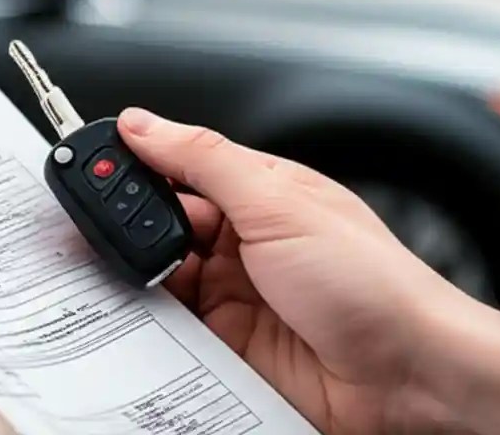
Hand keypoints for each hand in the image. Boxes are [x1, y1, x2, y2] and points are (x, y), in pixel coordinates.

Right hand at [119, 108, 480, 433]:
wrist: (411, 374)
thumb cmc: (374, 283)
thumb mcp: (279, 202)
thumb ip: (204, 159)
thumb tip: (144, 124)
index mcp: (262, 193)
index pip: (180, 169)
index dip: (135, 167)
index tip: (87, 165)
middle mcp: (246, 242)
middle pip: (162, 225)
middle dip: (128, 226)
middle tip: (92, 226)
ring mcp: (237, 296)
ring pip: (160, 279)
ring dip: (136, 276)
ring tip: (117, 273)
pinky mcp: (229, 347)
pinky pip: (172, 332)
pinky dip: (149, 325)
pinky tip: (137, 316)